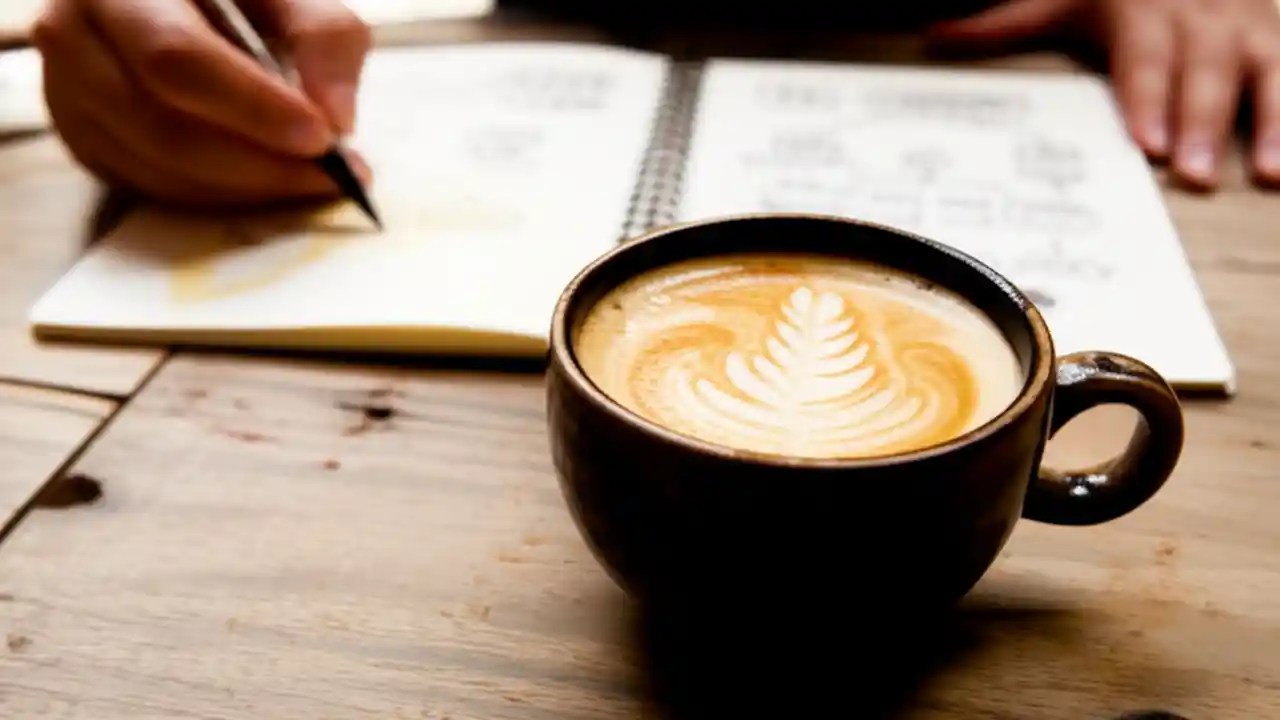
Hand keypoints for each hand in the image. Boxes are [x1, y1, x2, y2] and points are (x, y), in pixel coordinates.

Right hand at [33, 0, 372, 206]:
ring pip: (159, 168)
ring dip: (249, 188)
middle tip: (332, 173)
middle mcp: (73, 35)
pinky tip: (271, 182)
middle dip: (260, 162)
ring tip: (316, 180)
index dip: (253, 106)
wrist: (178, 3)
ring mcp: (70, 95)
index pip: (177, 56)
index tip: (323, 137)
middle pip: (163, 126)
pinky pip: (154, 188)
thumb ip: (323, 37)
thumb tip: (336, 119)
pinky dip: (224, 196)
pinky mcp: (85, 141)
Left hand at [927, 0, 1279, 188]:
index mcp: (1144, 14)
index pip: (1145, 61)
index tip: (1146, 142)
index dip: (1147, 100)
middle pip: (1200, 74)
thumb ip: (1004, 24)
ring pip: (1262, 73)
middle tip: (1192, 175)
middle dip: (1198, 123)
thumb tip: (932, 39)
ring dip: (1263, 124)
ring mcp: (1248, 29)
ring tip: (1262, 173)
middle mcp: (1201, 20)